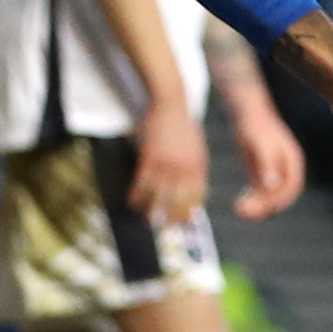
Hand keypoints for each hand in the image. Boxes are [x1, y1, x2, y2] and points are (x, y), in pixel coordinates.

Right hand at [129, 102, 209, 223]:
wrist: (172, 103)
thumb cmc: (184, 126)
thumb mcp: (197, 149)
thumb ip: (196, 168)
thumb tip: (193, 188)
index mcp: (199, 167)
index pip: (197, 198)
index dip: (189, 213)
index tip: (183, 222)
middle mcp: (185, 169)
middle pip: (179, 203)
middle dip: (170, 219)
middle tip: (163, 228)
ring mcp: (167, 164)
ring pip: (158, 197)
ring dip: (150, 211)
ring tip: (145, 219)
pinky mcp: (150, 159)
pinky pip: (142, 184)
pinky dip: (137, 196)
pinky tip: (133, 201)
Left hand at [230, 100, 308, 221]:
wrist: (247, 112)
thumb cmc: (254, 125)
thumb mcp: (261, 144)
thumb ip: (267, 165)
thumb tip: (272, 186)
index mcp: (293, 162)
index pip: (291, 188)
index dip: (278, 201)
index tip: (262, 209)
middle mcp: (287, 169)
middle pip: (280, 196)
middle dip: (264, 207)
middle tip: (243, 211)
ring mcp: (275, 172)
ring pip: (270, 197)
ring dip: (257, 206)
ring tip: (239, 209)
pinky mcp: (263, 174)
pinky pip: (261, 193)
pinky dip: (252, 200)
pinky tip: (239, 203)